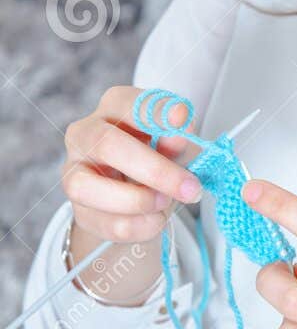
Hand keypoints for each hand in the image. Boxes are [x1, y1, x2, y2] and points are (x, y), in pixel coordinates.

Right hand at [62, 84, 202, 244]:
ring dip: (135, 200)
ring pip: (85, 187)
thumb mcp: (173, 144)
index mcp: (113, 107)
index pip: (128, 102)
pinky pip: (103, 222)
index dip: (155, 112)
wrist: (137, 195)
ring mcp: (73, 172)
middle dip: (153, 170)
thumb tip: (181, 129)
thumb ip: (176, 137)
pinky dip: (137, 226)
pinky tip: (156, 220)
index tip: (183, 119)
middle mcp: (84, 134)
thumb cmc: (156, 156)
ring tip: (165, 203)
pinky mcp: (79, 209)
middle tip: (190, 188)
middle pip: (106, 145)